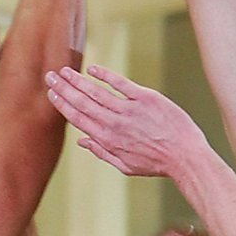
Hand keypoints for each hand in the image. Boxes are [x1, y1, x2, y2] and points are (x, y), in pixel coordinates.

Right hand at [47, 65, 204, 180]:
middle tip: (50, 77)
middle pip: (82, 103)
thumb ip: (102, 152)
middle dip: (64, 89)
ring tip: (65, 71)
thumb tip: (81, 142)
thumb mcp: (126, 166)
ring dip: (78, 81)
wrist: (185, 156)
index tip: (52, 94)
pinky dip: (105, 75)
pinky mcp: (146, 98)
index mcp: (108, 140)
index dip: (63, 105)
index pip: (78, 119)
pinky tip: (92, 69)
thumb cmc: (156, 163)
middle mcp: (114, 124)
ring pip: (97, 92)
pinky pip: (120, 84)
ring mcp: (129, 110)